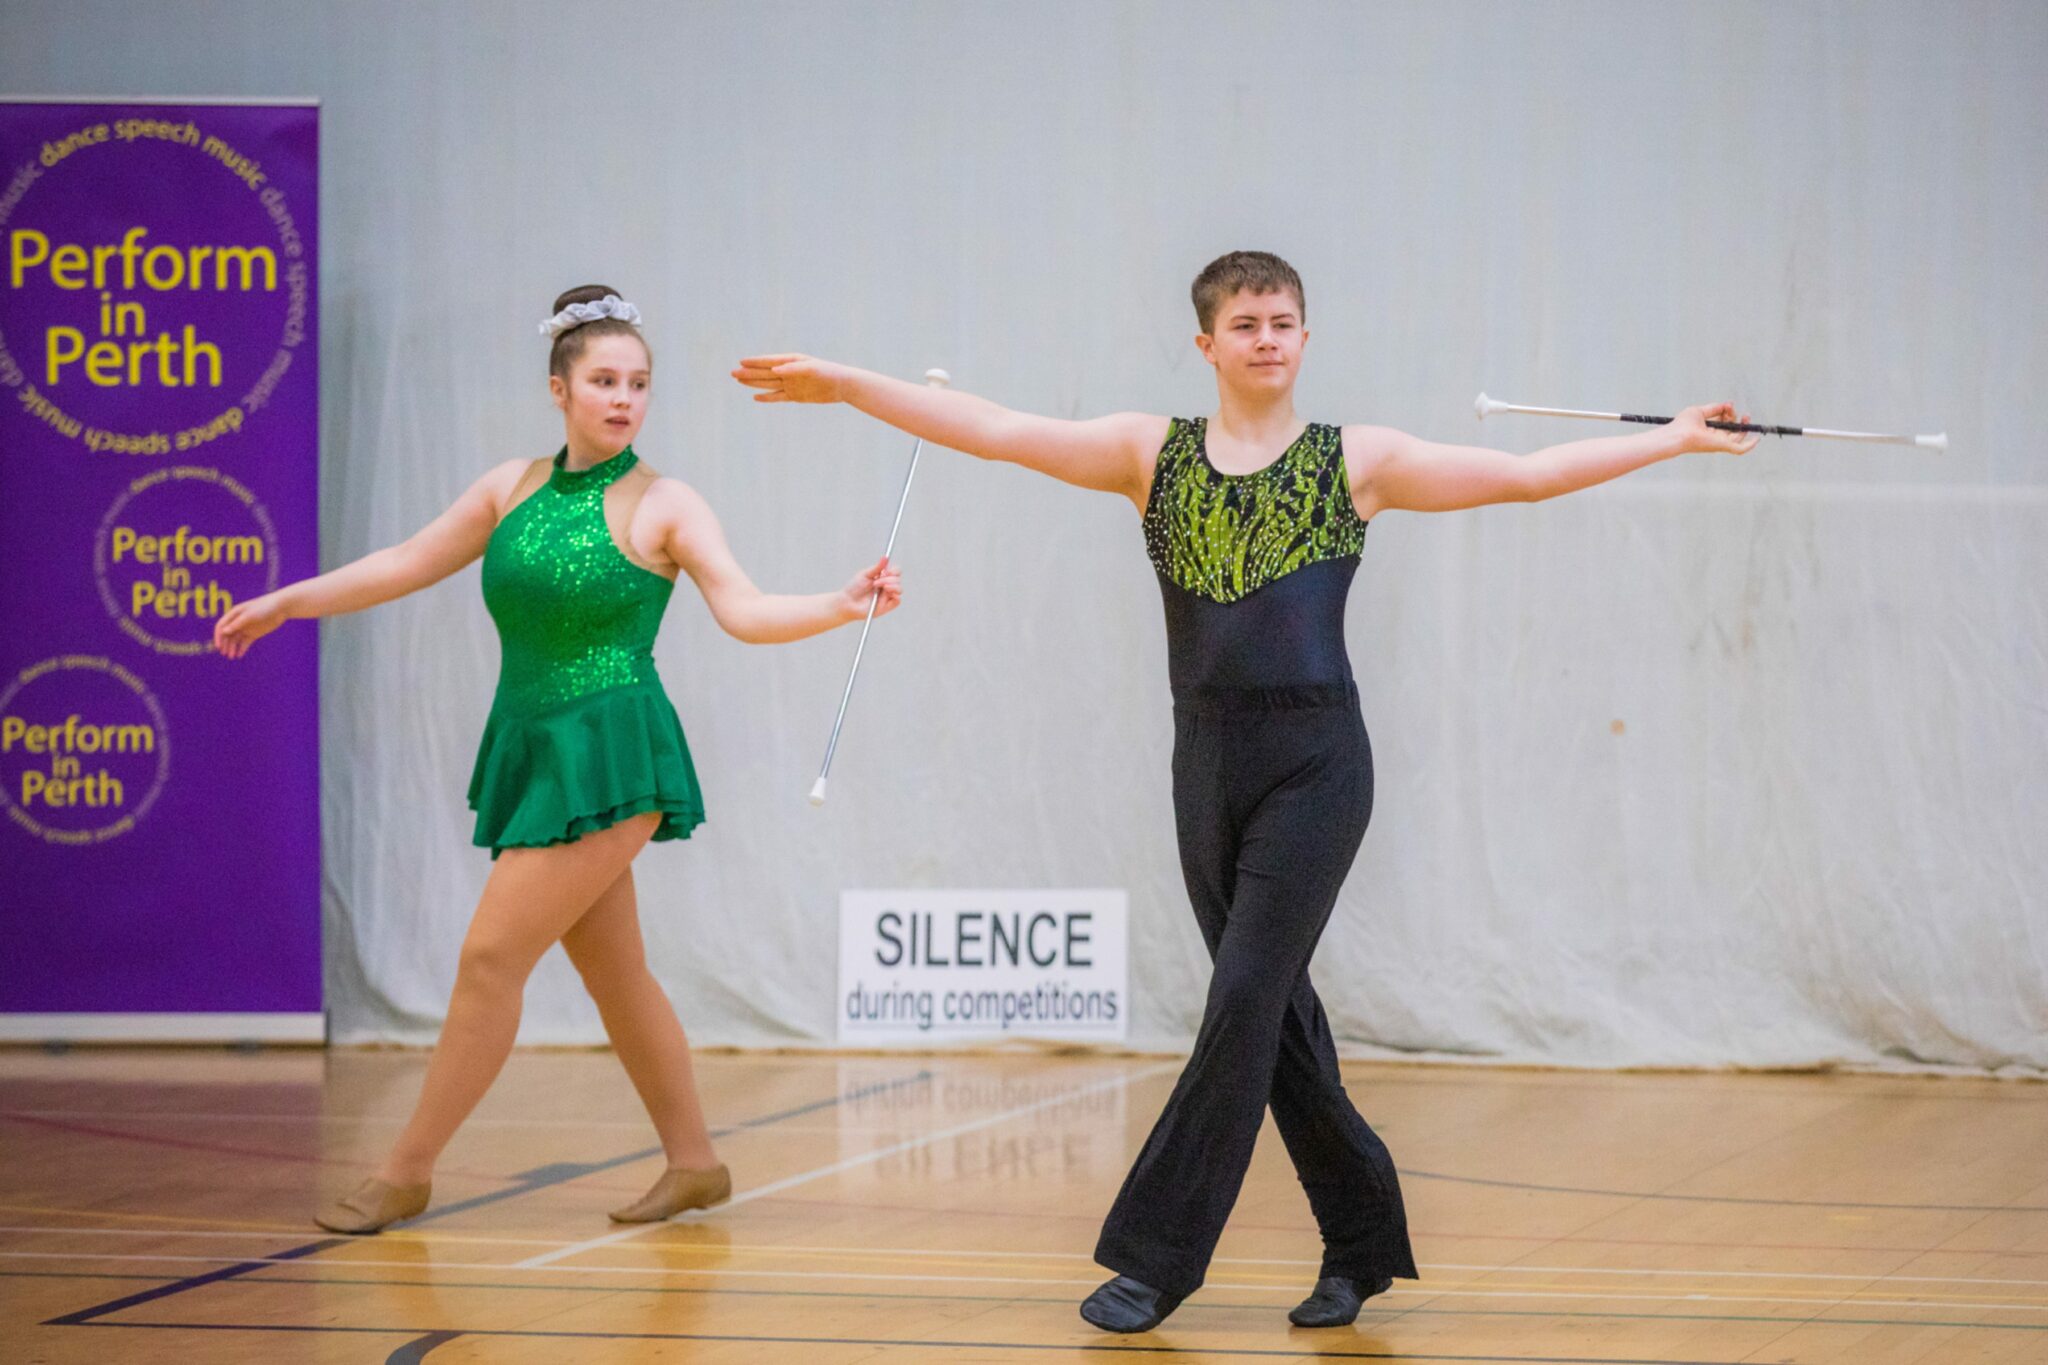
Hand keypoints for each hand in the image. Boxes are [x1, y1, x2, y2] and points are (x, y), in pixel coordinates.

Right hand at [213, 591, 288, 658]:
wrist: (280, 608)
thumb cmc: (264, 608)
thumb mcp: (249, 615)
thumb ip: (237, 624)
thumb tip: (224, 632)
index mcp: (234, 614)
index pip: (221, 626)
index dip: (218, 636)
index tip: (219, 646)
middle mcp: (238, 622)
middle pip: (227, 635)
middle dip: (225, 644)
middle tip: (225, 654)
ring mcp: (246, 628)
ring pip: (235, 640)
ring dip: (232, 648)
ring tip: (232, 656)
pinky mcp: (254, 634)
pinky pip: (245, 643)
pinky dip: (241, 649)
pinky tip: (239, 655)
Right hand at [732, 354, 851, 403]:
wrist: (842, 385)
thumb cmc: (828, 373)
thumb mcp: (811, 369)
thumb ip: (792, 369)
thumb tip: (775, 370)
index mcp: (791, 361)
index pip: (769, 361)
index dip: (755, 362)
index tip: (741, 361)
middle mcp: (788, 372)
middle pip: (764, 373)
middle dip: (749, 373)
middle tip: (732, 373)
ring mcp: (791, 384)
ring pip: (768, 384)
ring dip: (753, 383)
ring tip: (739, 380)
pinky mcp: (795, 396)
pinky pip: (777, 397)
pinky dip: (767, 397)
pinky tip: (755, 397)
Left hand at [838, 556, 902, 621]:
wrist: (847, 602)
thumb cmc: (854, 588)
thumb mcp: (865, 574)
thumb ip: (877, 567)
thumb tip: (885, 557)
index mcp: (882, 577)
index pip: (896, 571)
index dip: (894, 570)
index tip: (885, 571)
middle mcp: (887, 586)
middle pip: (898, 579)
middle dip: (888, 579)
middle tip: (875, 582)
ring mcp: (887, 596)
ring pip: (899, 589)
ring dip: (891, 586)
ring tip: (878, 587)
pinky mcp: (887, 606)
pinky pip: (897, 600)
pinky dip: (895, 595)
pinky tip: (887, 593)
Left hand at [1669, 402, 1760, 455]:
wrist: (1679, 434)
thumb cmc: (1683, 425)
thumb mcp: (1700, 411)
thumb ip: (1714, 408)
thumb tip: (1727, 404)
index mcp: (1709, 430)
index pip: (1724, 422)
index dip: (1728, 412)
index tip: (1727, 405)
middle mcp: (1715, 438)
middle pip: (1732, 429)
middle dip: (1736, 418)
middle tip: (1734, 410)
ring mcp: (1720, 443)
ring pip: (1738, 437)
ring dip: (1744, 426)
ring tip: (1746, 416)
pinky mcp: (1723, 446)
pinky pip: (1740, 449)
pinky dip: (1750, 445)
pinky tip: (1757, 438)